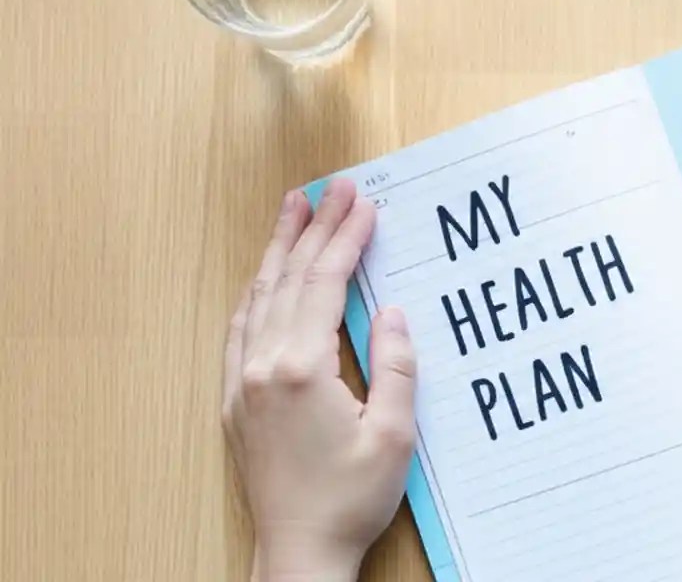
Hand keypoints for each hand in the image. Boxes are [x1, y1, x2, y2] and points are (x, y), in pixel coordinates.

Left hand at [223, 180, 417, 581]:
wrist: (299, 553)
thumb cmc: (350, 500)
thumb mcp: (394, 435)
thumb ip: (396, 366)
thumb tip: (393, 313)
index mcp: (302, 369)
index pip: (325, 284)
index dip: (346, 239)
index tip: (363, 203)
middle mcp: (262, 366)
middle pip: (289, 278)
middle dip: (313, 228)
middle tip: (331, 187)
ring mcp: (242, 382)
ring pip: (259, 296)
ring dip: (279, 249)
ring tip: (294, 208)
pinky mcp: (235, 400)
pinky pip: (241, 327)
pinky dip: (258, 290)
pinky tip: (266, 275)